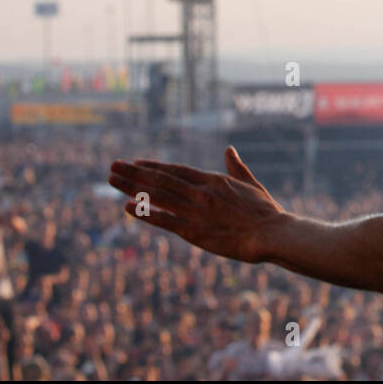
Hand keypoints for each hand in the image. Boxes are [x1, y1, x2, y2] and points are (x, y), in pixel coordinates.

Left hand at [108, 147, 284, 263]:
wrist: (271, 233)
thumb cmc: (265, 211)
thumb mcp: (251, 184)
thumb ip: (236, 167)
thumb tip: (229, 150)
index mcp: (213, 180)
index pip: (176, 170)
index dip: (154, 166)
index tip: (136, 162)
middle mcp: (200, 192)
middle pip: (160, 179)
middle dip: (134, 172)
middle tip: (112, 165)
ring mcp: (195, 210)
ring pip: (157, 195)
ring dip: (131, 186)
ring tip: (111, 179)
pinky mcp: (193, 230)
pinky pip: (163, 220)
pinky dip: (143, 212)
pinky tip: (126, 207)